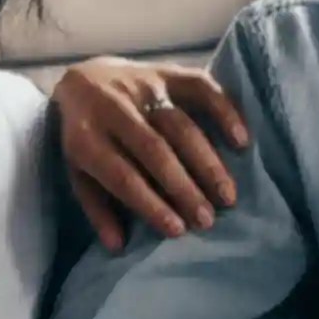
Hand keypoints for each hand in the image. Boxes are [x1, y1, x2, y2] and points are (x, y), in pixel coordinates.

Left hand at [53, 57, 248, 252]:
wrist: (81, 79)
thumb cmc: (84, 137)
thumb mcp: (76, 172)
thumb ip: (97, 207)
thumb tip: (118, 246)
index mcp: (85, 137)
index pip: (122, 175)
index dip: (151, 203)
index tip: (178, 230)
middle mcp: (114, 109)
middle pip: (155, 151)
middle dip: (185, 188)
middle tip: (209, 219)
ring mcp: (143, 86)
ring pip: (181, 125)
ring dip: (208, 162)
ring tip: (227, 195)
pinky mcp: (166, 72)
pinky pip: (200, 86)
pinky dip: (225, 111)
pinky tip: (241, 141)